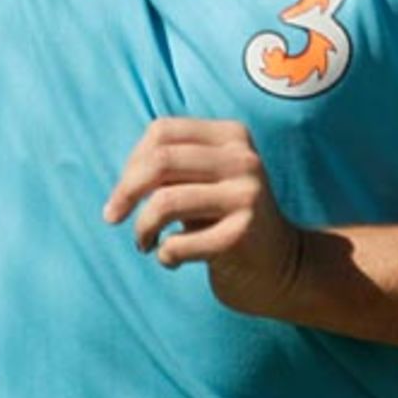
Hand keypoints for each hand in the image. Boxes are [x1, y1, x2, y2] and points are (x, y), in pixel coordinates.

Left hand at [104, 118, 303, 317]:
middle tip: (113, 217)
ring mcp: (247, 195)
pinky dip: (164, 255)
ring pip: (164, 201)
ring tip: (145, 243)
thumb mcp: (204, 181)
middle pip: (160, 160)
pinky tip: (172, 260)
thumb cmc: (226, 219)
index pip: (162, 131)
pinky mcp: (243, 234)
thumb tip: (123, 183)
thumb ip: (171, 167)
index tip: (123, 193)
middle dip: (125, 192)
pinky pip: (179, 243)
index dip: (131, 162)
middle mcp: (243, 158)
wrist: (283, 266)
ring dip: (142, 228)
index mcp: (232, 135)